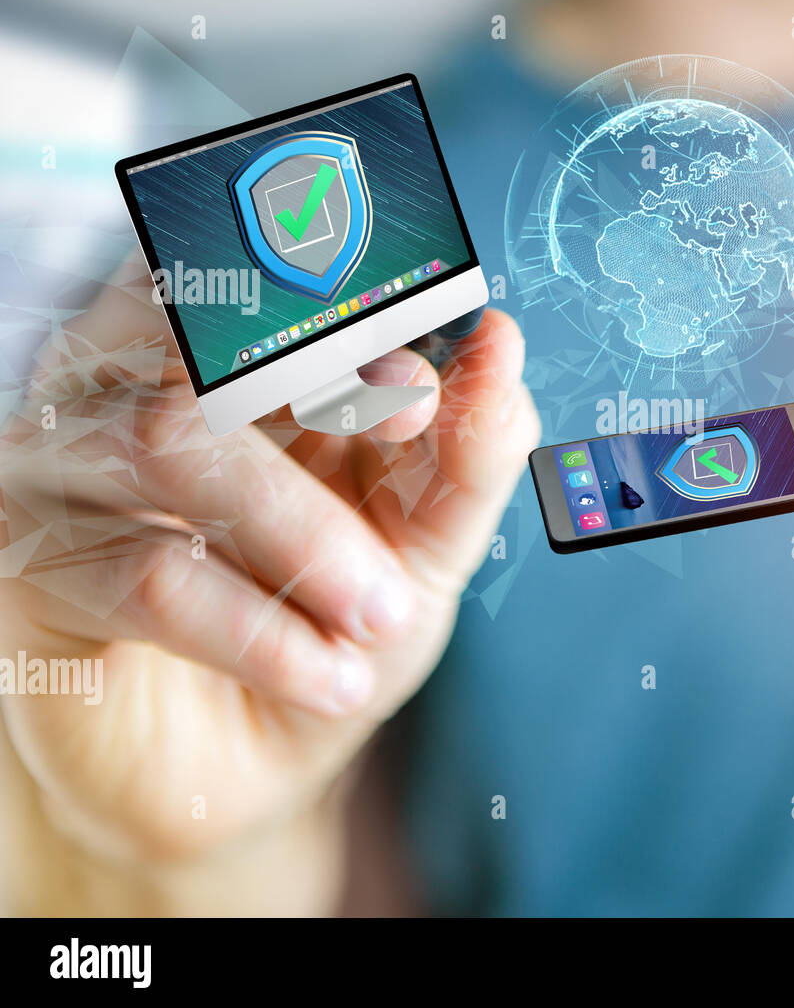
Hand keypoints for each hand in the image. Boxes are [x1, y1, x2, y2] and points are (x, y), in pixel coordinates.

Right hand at [0, 272, 538, 868]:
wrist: (251, 765)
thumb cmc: (332, 627)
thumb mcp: (424, 542)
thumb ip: (467, 449)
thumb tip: (501, 343)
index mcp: (245, 357)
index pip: (277, 273)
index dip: (352, 301)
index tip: (428, 373)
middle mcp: (141, 380)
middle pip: (207, 326)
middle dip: (325, 379)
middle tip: (409, 436)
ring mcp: (71, 460)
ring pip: (171, 442)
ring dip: (303, 532)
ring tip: (385, 614)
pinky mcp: (28, 560)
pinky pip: (144, 572)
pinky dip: (258, 629)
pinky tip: (328, 677)